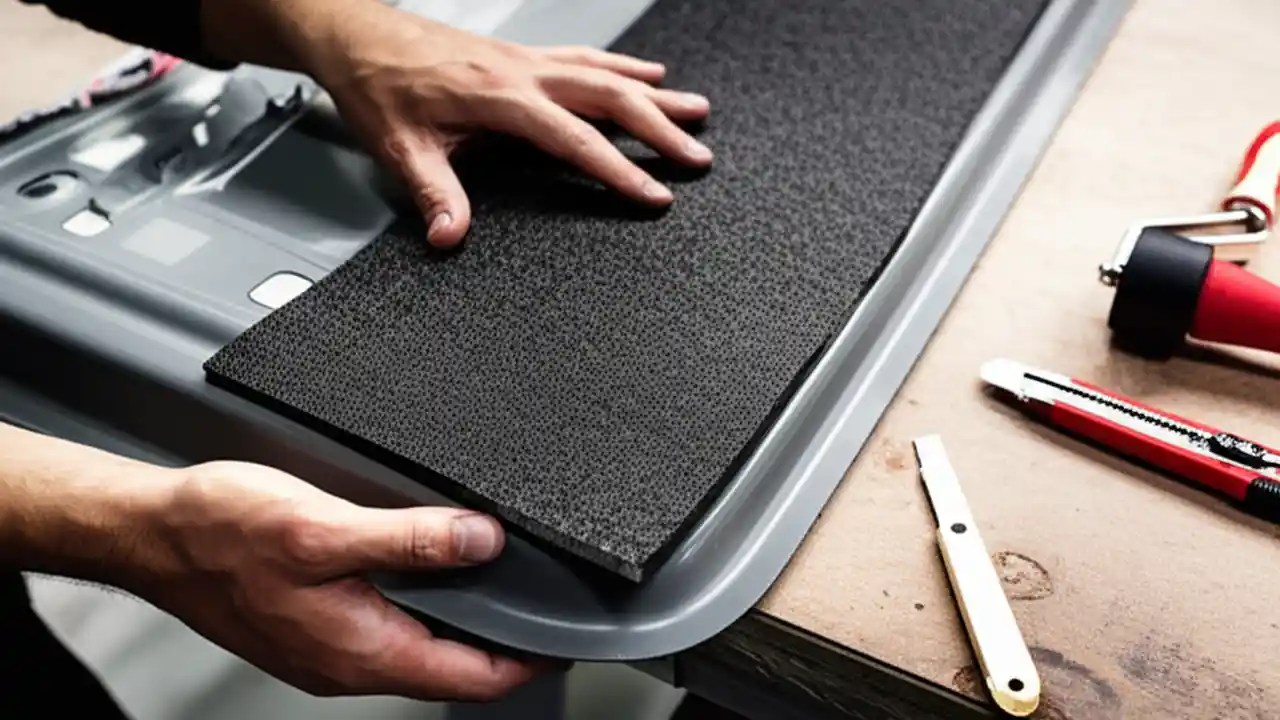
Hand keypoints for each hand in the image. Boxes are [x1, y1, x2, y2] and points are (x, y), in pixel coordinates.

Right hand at [131, 461, 543, 700]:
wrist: (153, 535)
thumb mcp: (325, 527)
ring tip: (497, 586)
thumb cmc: (223, 534)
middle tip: (538, 605)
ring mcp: (330, 649)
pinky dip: (422, 608)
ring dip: (461, 624)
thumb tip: (483, 542)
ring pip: (418, 648)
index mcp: (364, 651)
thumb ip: (411, 538)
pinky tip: (428, 573)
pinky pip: (386, 629)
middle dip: (500, 643)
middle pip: (450, 668)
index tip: (562, 639)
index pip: (471, 678)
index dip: (525, 661)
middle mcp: (350, 662)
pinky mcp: (314, 627)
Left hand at [206, 0, 712, 247]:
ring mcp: (525, 59)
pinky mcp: (521, 54)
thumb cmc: (378, 83)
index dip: (620, 170)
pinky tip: (645, 70)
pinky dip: (622, 64)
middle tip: (697, 155)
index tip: (655, 193)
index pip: (576, 139)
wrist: (355, 32)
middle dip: (660, 128)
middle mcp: (521, 73)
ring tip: (696, 110)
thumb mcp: (400, 147)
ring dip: (654, 93)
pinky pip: (585, 56)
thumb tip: (451, 236)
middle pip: (609, 97)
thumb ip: (433, 194)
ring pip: (605, 71)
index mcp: (499, 98)